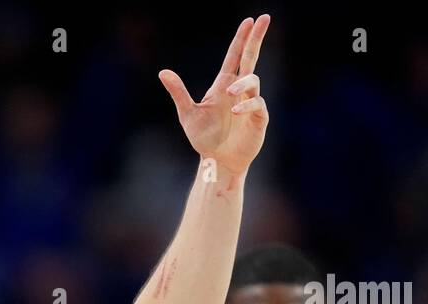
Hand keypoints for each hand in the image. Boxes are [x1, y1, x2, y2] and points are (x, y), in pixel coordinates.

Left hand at [159, 13, 270, 176]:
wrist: (217, 161)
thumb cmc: (204, 137)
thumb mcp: (188, 113)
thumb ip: (178, 92)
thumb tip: (163, 72)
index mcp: (224, 84)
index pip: (235, 55)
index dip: (242, 38)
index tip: (250, 20)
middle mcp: (239, 89)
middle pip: (251, 57)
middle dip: (257, 38)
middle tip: (264, 17)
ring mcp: (251, 102)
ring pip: (253, 81)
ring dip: (243, 83)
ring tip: (229, 94)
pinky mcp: (258, 117)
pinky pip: (257, 104)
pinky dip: (247, 104)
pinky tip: (235, 110)